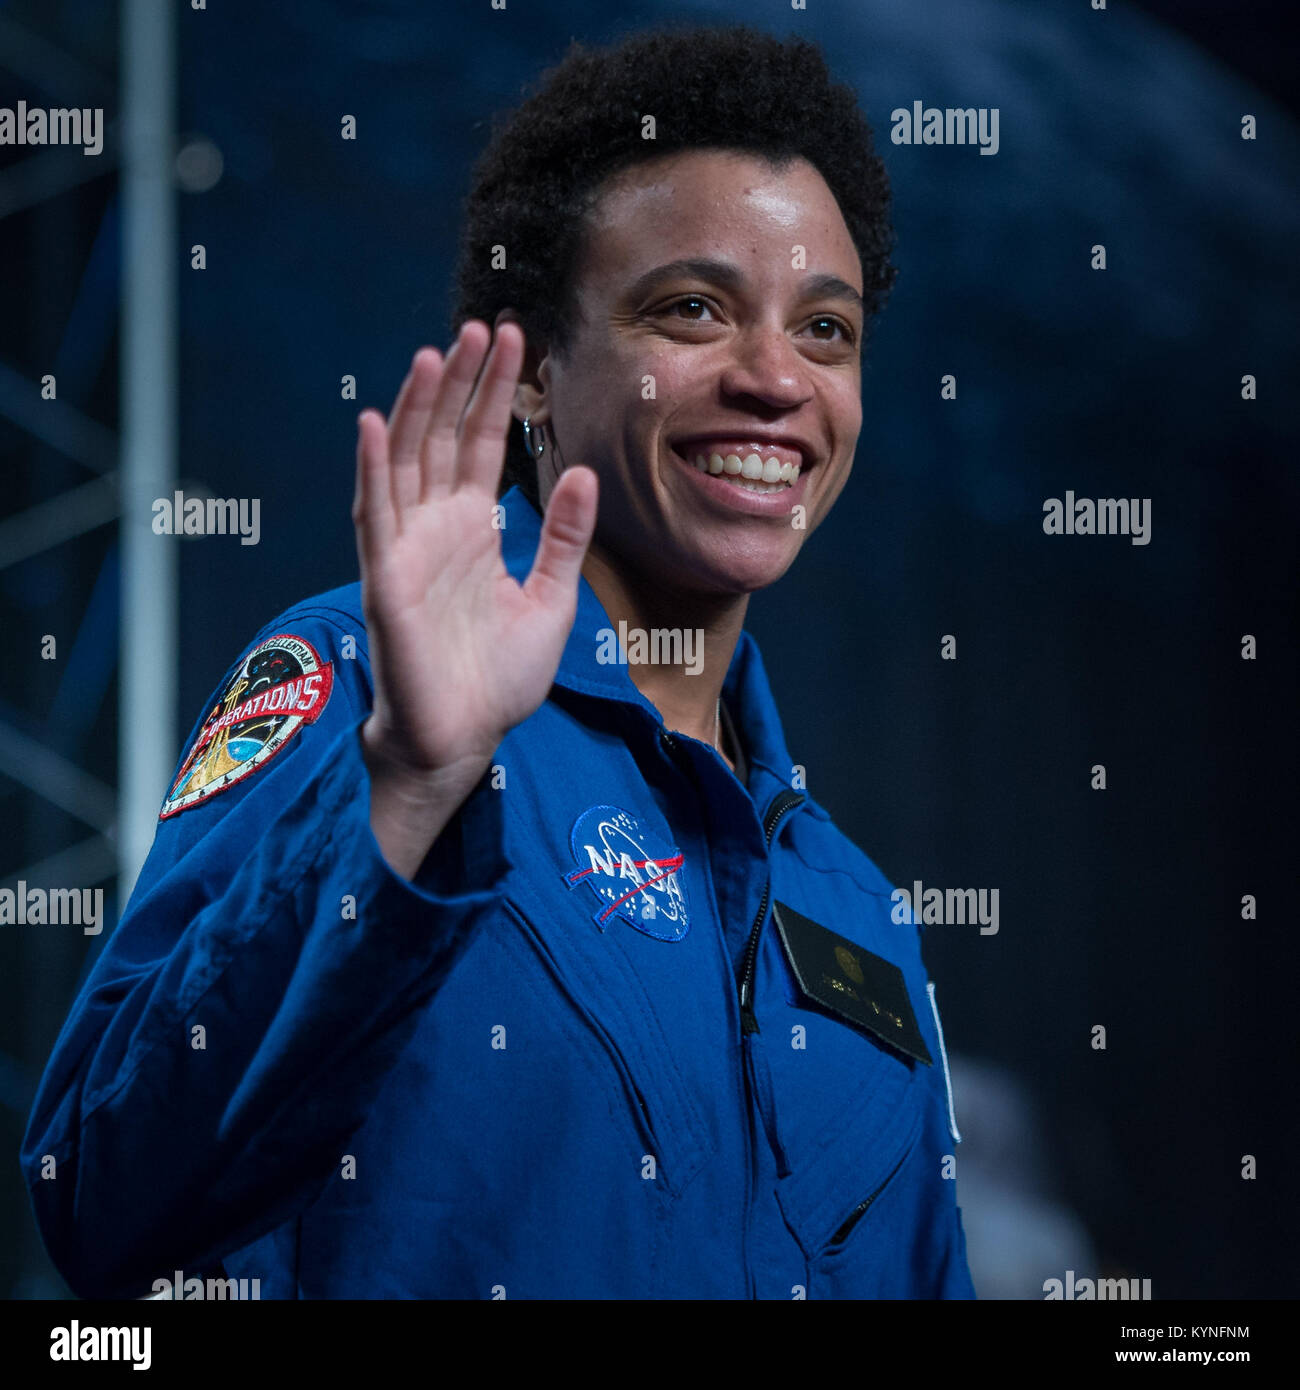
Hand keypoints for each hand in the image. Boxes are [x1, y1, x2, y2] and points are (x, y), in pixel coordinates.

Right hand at [352, 320, 596, 871]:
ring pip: (408, 462)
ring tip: (436, 353)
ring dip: (419, 409)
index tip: (514, 342)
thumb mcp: (552, 598)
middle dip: (462, 384)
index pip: (483, 446)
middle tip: (482, 328)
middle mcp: (436, 530)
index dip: (497, 395)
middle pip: (446, 440)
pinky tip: (378, 422)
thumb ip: (565, 538)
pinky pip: (375, 516)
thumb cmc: (500, 678)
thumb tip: (583, 472)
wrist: (465, 738)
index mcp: (473, 531)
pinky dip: (375, 469)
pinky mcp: (386, 579)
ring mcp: (407, 550)